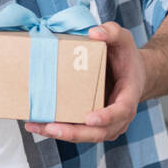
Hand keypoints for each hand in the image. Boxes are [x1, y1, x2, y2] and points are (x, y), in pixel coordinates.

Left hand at [23, 21, 144, 142]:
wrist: (130, 73)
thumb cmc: (125, 56)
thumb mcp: (123, 39)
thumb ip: (112, 32)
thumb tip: (93, 33)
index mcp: (129, 96)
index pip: (121, 111)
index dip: (107, 117)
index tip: (90, 118)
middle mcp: (119, 116)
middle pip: (99, 132)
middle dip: (74, 133)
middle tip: (51, 127)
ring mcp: (106, 123)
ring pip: (85, 135)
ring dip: (60, 134)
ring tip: (36, 126)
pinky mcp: (91, 123)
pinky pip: (76, 130)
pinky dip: (57, 129)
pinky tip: (37, 124)